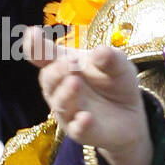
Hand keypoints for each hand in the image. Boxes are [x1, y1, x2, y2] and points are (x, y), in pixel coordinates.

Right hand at [27, 29, 152, 164]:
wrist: (131, 114)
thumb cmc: (116, 83)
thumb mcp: (118, 66)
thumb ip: (110, 58)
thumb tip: (101, 52)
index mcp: (63, 66)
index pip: (42, 55)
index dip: (35, 46)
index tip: (33, 33)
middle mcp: (59, 88)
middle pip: (49, 79)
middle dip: (58, 70)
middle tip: (70, 63)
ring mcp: (68, 111)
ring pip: (61, 103)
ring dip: (67, 93)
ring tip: (75, 82)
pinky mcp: (81, 131)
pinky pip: (77, 128)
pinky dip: (80, 123)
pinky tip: (86, 117)